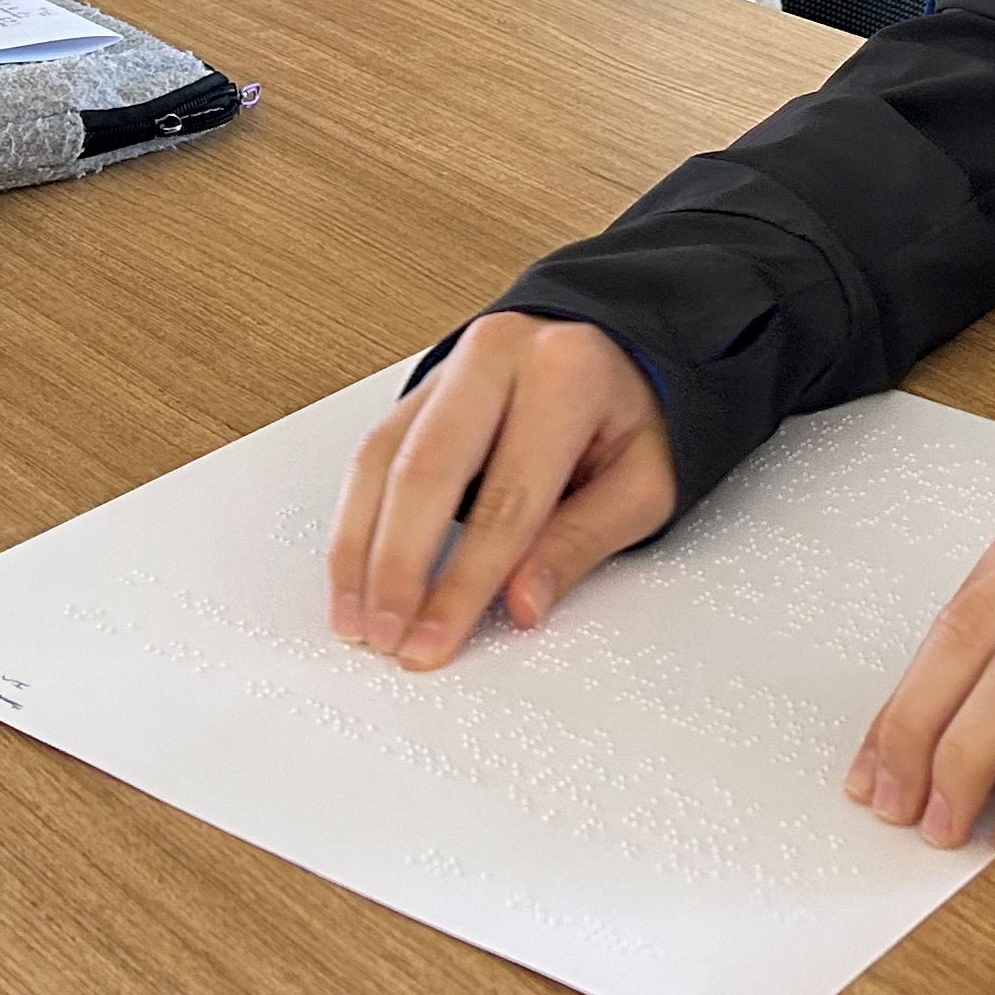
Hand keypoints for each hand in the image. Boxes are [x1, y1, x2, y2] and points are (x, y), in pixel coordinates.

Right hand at [327, 314, 676, 668]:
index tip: (437, 640)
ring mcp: (450, 367)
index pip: (508, 497)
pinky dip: (355, 522)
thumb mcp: (643, 485)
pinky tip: (352, 575)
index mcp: (567, 373)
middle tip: (388, 637)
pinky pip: (371, 455)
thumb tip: (522, 603)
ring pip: (381, 461)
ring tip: (357, 621)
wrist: (616, 357)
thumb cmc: (631, 422)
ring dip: (359, 550)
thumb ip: (581, 541)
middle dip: (399, 568)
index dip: (466, 580)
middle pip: (427, 470)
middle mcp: (499, 355)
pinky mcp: (418, 390)